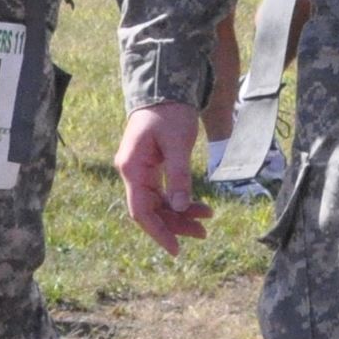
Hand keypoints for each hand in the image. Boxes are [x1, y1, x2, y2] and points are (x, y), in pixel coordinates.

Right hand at [115, 102, 212, 253]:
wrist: (165, 88)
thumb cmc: (170, 112)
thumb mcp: (178, 143)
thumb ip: (178, 176)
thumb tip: (179, 207)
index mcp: (132, 168)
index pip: (141, 211)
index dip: (158, 232)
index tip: (176, 249)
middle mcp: (132, 172)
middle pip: (151, 210)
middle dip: (175, 224)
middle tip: (204, 233)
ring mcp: (140, 170)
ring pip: (158, 202)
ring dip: (180, 214)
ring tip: (207, 220)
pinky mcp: (150, 167)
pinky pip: (162, 191)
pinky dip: (179, 200)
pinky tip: (198, 206)